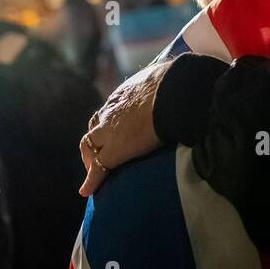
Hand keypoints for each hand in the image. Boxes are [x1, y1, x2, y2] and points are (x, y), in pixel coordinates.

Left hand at [78, 59, 171, 196]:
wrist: (170, 94)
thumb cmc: (174, 83)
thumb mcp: (164, 78)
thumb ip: (166, 83)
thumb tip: (182, 80)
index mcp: (125, 94)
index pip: (112, 109)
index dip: (110, 121)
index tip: (113, 129)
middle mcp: (112, 110)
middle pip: (95, 127)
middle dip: (95, 140)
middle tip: (99, 152)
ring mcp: (109, 131)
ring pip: (90, 145)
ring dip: (90, 158)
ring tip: (93, 171)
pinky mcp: (114, 150)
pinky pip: (98, 168)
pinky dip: (91, 180)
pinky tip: (87, 190)